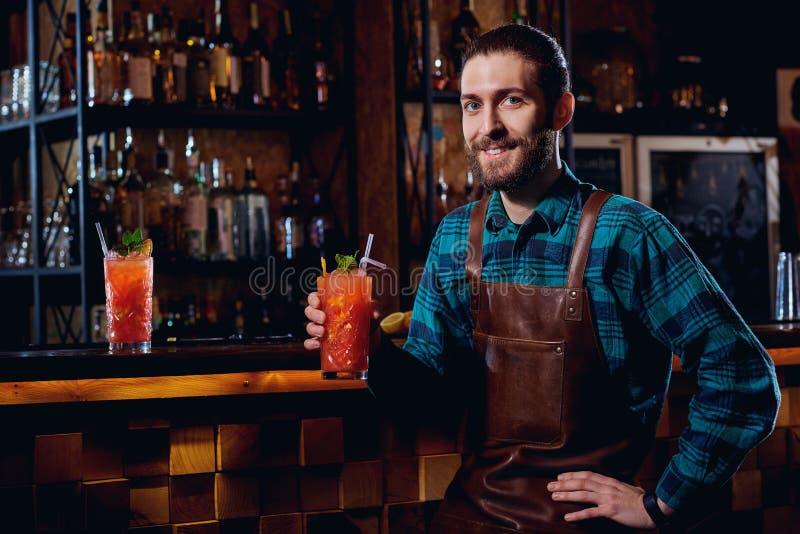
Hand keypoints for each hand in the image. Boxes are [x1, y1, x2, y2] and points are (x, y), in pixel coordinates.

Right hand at [303, 293, 382, 351]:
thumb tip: (374, 313)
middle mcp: (324, 315)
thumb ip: (372, 308)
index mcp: (331, 304)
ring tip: (323, 332)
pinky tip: (317, 344)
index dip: (313, 299)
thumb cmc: (366, 320)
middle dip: (313, 314)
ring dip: (313, 328)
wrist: (369, 340)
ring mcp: (322, 330)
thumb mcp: (370, 311)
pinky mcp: (323, 343)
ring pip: (309, 326)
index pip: (316, 297)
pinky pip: (310, 343)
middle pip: (309, 311)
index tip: (317, 302)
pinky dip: (311, 344)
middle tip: (323, 318)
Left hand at [547, 471, 672, 528]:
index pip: (586, 474)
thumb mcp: (625, 488)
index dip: (572, 475)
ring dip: (567, 495)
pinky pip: (591, 512)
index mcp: (609, 481)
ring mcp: (608, 498)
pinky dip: (578, 515)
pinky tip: (568, 517)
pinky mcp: (611, 511)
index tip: (560, 477)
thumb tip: (606, 484)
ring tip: (554, 496)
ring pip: (582, 494)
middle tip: (550, 486)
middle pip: (581, 482)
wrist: (653, 509)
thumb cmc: (641, 500)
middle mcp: (606, 487)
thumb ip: (613, 486)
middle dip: (564, 484)